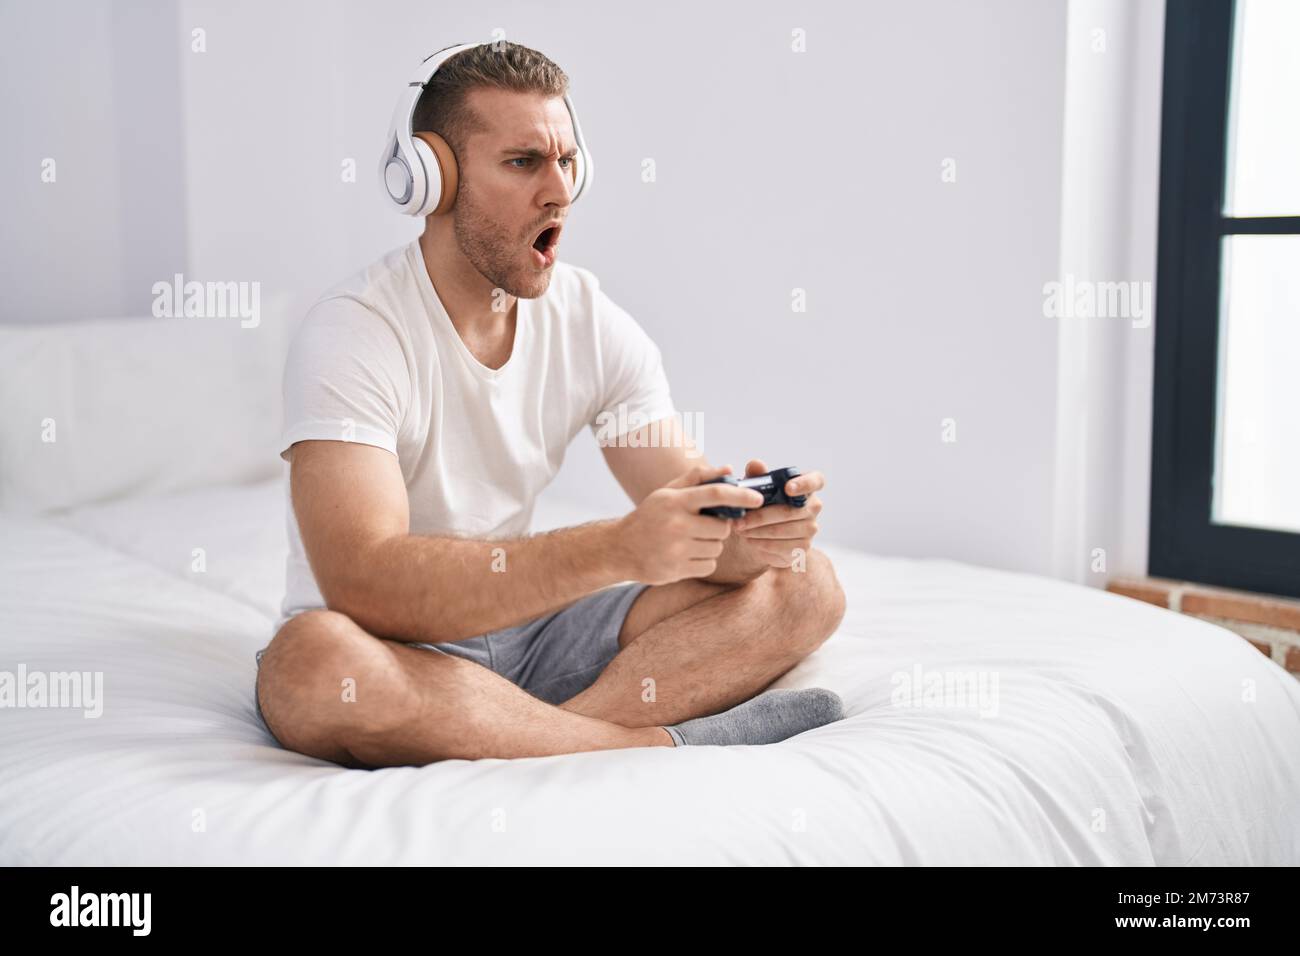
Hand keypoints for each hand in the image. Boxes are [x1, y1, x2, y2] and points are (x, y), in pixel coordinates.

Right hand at [615, 463, 763, 584]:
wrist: (620, 549)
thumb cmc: (649, 516)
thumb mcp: (667, 493)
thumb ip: (697, 478)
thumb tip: (729, 469)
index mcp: (675, 501)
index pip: (715, 494)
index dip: (740, 496)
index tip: (758, 499)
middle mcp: (676, 525)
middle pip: (721, 527)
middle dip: (719, 527)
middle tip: (703, 526)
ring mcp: (676, 549)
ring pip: (717, 548)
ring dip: (711, 545)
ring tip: (690, 541)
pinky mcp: (676, 570)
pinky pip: (708, 565)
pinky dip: (703, 561)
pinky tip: (686, 555)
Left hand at [731, 459, 824, 568]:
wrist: (763, 534)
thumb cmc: (762, 504)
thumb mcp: (756, 488)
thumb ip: (757, 476)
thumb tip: (756, 464)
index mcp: (806, 486)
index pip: (816, 480)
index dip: (804, 484)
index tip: (787, 488)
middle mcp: (814, 506)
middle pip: (789, 511)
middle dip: (759, 517)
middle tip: (738, 521)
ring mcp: (811, 528)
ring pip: (782, 530)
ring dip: (756, 531)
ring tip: (739, 529)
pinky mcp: (803, 547)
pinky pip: (781, 546)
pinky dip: (761, 543)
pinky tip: (749, 540)